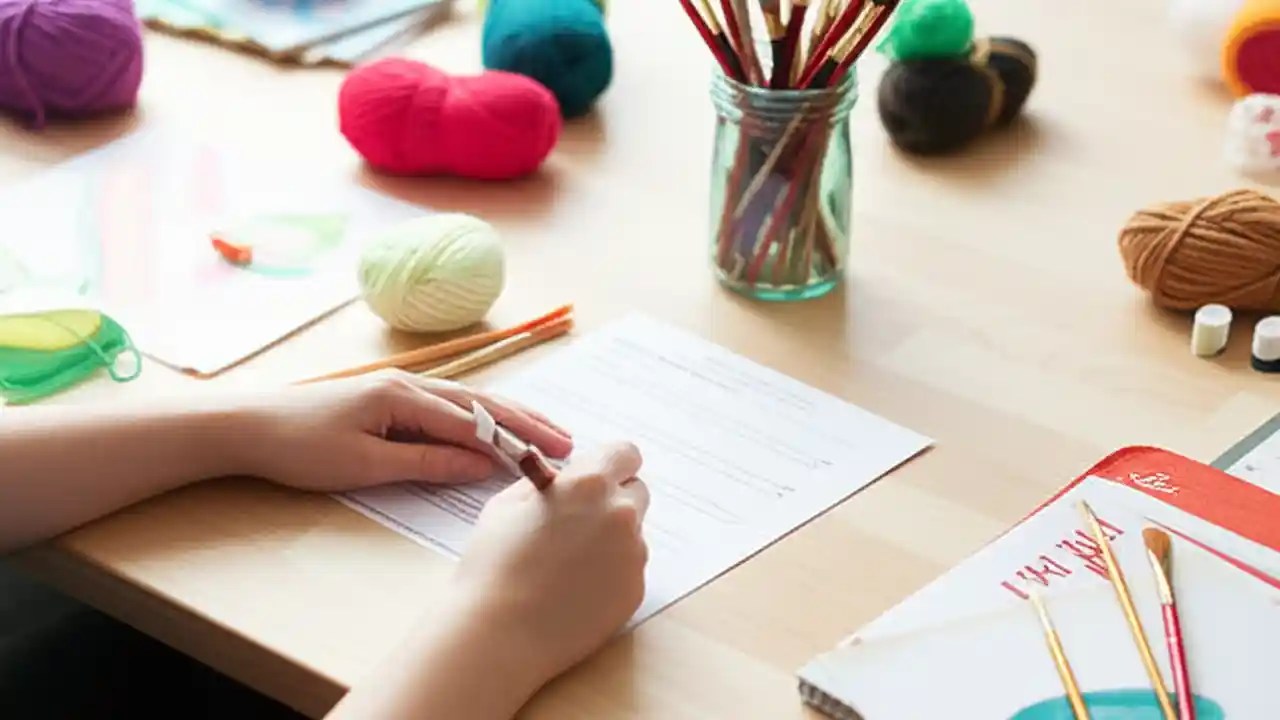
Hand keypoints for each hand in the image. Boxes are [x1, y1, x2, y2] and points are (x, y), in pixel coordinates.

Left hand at [233, 370, 573, 491]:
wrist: (246, 426)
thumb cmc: (299, 447)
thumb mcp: (365, 465)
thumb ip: (426, 464)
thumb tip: (480, 466)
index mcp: (404, 397)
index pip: (473, 423)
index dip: (515, 441)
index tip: (552, 457)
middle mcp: (409, 384)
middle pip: (481, 403)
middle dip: (527, 422)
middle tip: (567, 440)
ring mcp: (400, 388)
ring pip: (469, 401)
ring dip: (509, 416)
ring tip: (547, 430)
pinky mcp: (390, 398)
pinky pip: (449, 405)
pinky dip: (481, 415)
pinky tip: (497, 425)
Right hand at [322, 442, 648, 719]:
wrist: (499, 632)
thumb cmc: (494, 566)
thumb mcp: (507, 504)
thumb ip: (548, 484)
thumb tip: (565, 482)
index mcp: (589, 484)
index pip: (626, 454)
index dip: (611, 464)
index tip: (601, 475)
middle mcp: (620, 514)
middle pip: (636, 492)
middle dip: (612, 500)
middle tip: (580, 521)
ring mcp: (632, 555)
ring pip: (632, 534)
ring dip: (611, 539)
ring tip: (568, 564)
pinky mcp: (635, 590)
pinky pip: (628, 569)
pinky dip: (610, 573)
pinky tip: (575, 588)